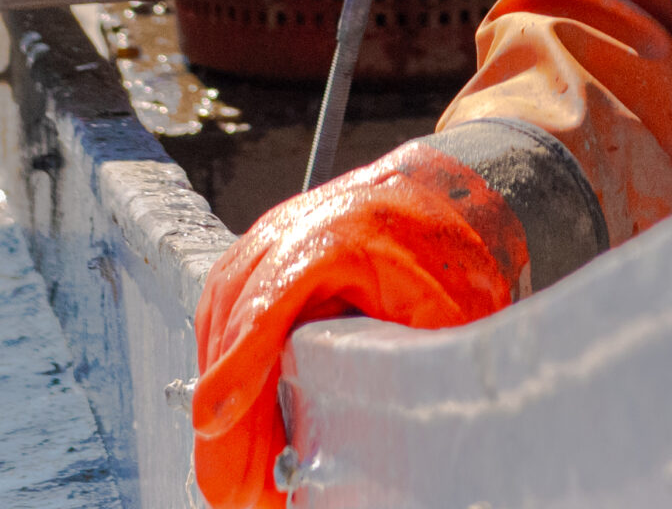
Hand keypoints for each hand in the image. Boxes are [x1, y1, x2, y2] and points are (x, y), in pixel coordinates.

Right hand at [192, 138, 530, 508]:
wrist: (456, 192)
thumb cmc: (458, 258)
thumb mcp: (446, 319)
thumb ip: (401, 369)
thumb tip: (375, 448)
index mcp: (345, 235)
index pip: (271, 302)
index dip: (240, 366)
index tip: (213, 421)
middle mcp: (298, 223)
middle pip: (236, 315)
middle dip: (227, 410)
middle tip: (231, 490)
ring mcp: (278, 229)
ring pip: (223, 311)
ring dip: (222, 392)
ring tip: (238, 470)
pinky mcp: (270, 245)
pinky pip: (231, 302)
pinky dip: (227, 359)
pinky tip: (238, 417)